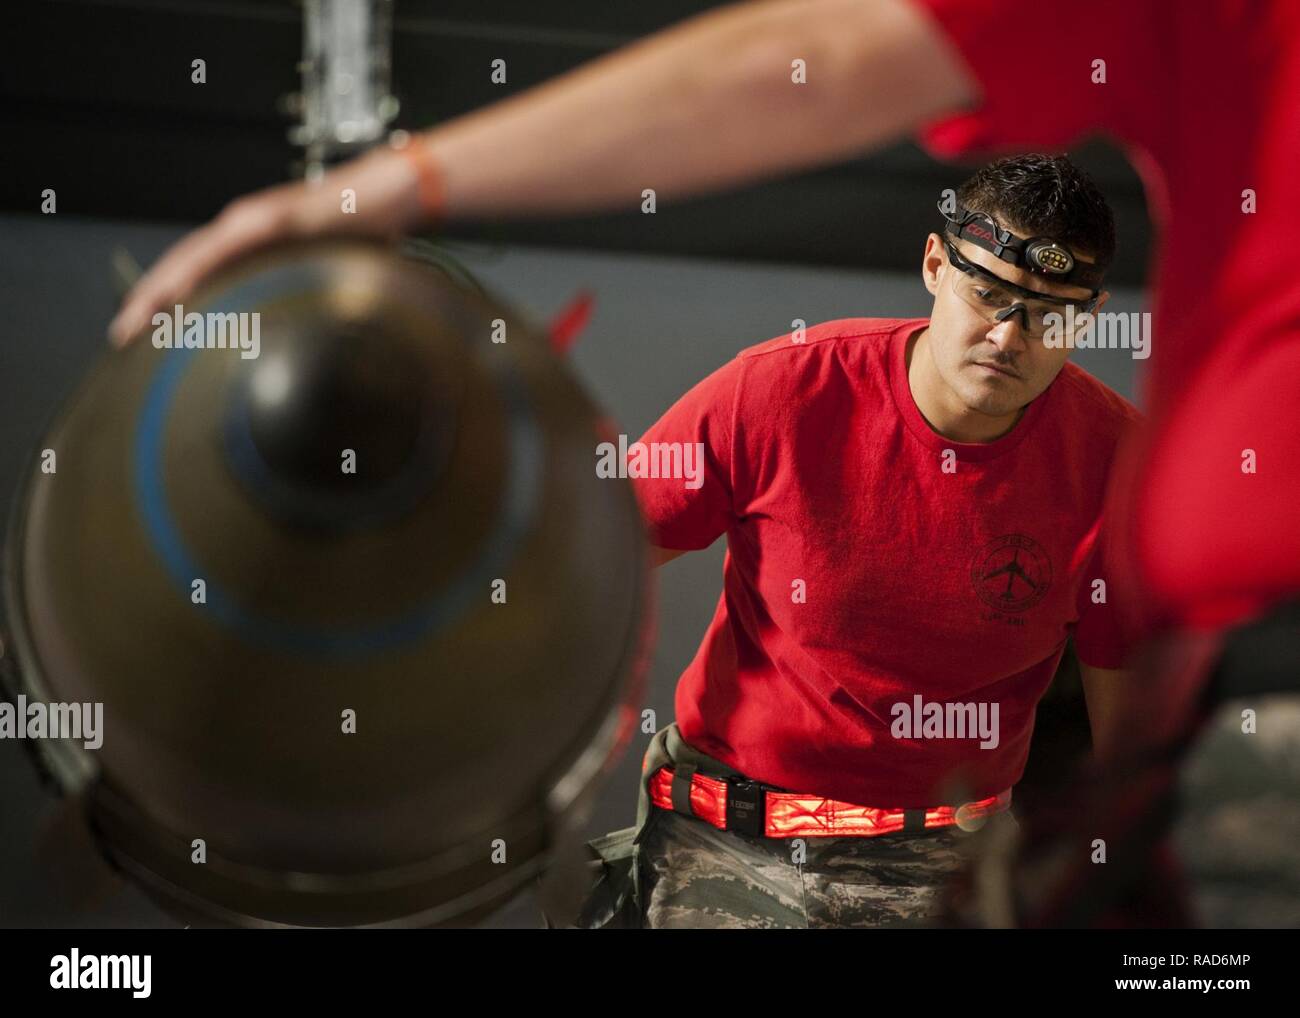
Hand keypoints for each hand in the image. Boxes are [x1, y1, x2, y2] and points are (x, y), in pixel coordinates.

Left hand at [107, 144, 424, 346]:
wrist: (389, 196)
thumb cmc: (359, 235)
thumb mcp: (320, 276)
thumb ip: (296, 299)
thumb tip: (291, 343)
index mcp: (249, 244)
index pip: (195, 274)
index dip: (163, 302)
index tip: (141, 334)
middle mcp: (243, 228)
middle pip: (182, 265)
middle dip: (147, 300)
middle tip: (122, 334)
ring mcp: (256, 221)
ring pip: (196, 255)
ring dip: (163, 287)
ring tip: (139, 317)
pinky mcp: (275, 219)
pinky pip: (231, 248)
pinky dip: (204, 269)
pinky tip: (184, 289)